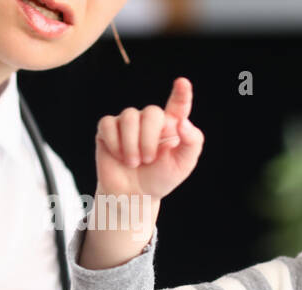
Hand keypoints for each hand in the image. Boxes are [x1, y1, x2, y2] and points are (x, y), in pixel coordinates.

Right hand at [94, 77, 203, 200]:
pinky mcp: (108, 129)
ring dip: (131, 145)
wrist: (131, 195)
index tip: (182, 82)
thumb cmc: (159, 179)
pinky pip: (108, 124)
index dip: (181, 94)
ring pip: (129, 117)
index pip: (178, 105)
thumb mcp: (182, 165)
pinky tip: (118, 156)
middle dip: (148, 139)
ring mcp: (128, 122)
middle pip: (151, 112)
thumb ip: (192, 143)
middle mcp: (150, 120)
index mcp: (172, 126)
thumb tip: (183, 123)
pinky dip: (114, 143)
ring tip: (133, 162)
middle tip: (147, 160)